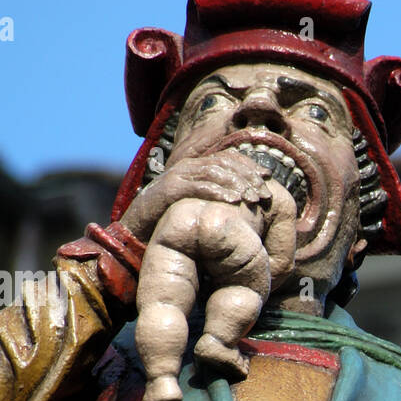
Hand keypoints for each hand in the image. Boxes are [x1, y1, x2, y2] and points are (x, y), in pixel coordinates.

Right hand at [120, 151, 284, 242]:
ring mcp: (174, 179)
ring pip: (211, 171)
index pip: (226, 159)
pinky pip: (194, 186)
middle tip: (264, 192)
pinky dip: (215, 191)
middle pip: (222, 163)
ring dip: (236, 182)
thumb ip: (216, 206)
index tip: (267, 178)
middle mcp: (185, 170)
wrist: (133, 241)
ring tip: (253, 197)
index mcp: (194, 172)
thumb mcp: (199, 215)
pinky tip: (233, 200)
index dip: (248, 166)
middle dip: (247, 175)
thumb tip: (244, 208)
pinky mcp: (165, 191)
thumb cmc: (169, 230)